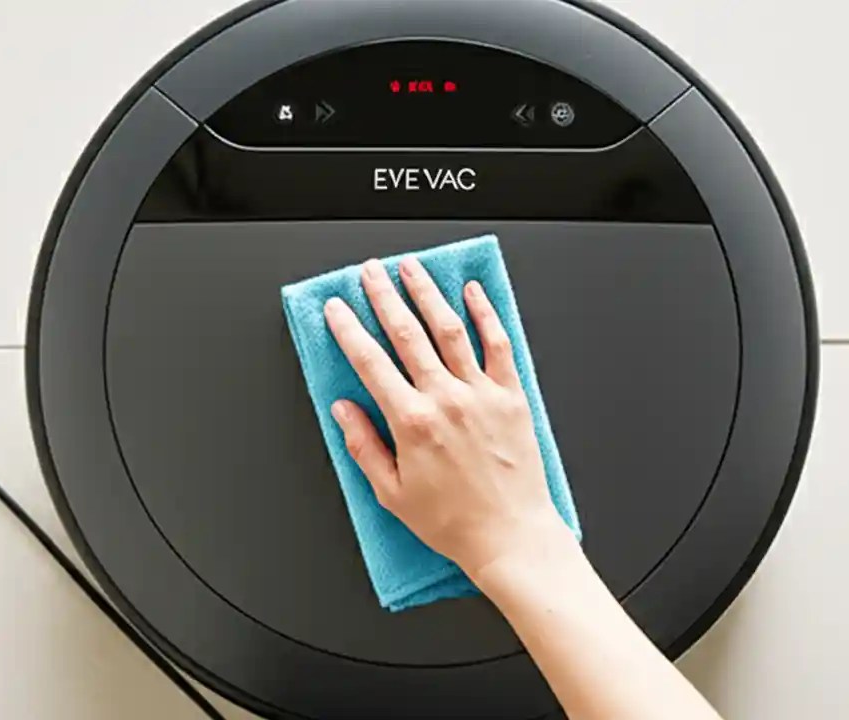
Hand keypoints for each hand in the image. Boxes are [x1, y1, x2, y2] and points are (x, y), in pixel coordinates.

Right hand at [324, 257, 571, 574]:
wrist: (511, 537)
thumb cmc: (455, 522)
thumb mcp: (391, 494)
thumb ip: (364, 446)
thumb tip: (343, 411)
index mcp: (412, 423)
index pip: (371, 362)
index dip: (349, 330)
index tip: (336, 308)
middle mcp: (446, 400)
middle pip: (408, 334)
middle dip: (384, 297)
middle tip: (369, 273)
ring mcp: (481, 394)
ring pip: (450, 329)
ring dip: (427, 293)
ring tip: (410, 269)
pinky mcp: (511, 396)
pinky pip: (498, 344)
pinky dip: (485, 314)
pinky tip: (472, 292)